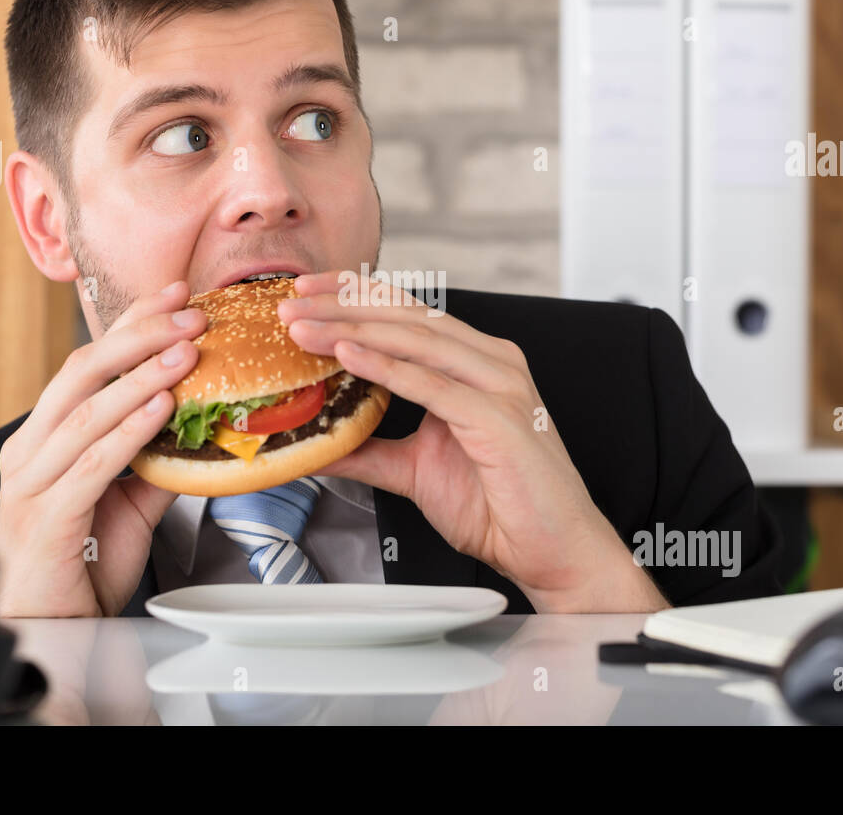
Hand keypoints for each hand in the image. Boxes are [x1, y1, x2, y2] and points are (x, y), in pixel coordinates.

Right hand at [0, 281, 205, 616]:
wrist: (51, 633)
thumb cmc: (79, 568)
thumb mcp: (128, 503)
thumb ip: (155, 462)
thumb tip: (202, 429)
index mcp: (43, 439)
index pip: (87, 366)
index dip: (131, 326)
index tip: (175, 296)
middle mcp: (30, 452)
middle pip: (82, 374)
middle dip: (140, 337)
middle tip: (190, 314)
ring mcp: (32, 484)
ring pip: (88, 413)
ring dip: (143, 377)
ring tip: (187, 352)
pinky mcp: (48, 518)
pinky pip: (93, 464)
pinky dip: (131, 431)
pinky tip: (163, 409)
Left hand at [278, 270, 667, 612]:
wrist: (552, 551)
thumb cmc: (501, 507)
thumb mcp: (414, 470)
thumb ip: (368, 449)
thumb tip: (317, 444)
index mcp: (476, 364)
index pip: (408, 313)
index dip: (354, 295)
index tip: (305, 291)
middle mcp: (491, 363)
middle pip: (406, 316)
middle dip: (342, 304)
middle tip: (290, 303)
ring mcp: (500, 386)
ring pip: (416, 341)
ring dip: (353, 328)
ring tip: (303, 327)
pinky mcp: (499, 417)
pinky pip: (433, 384)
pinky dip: (387, 367)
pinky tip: (347, 354)